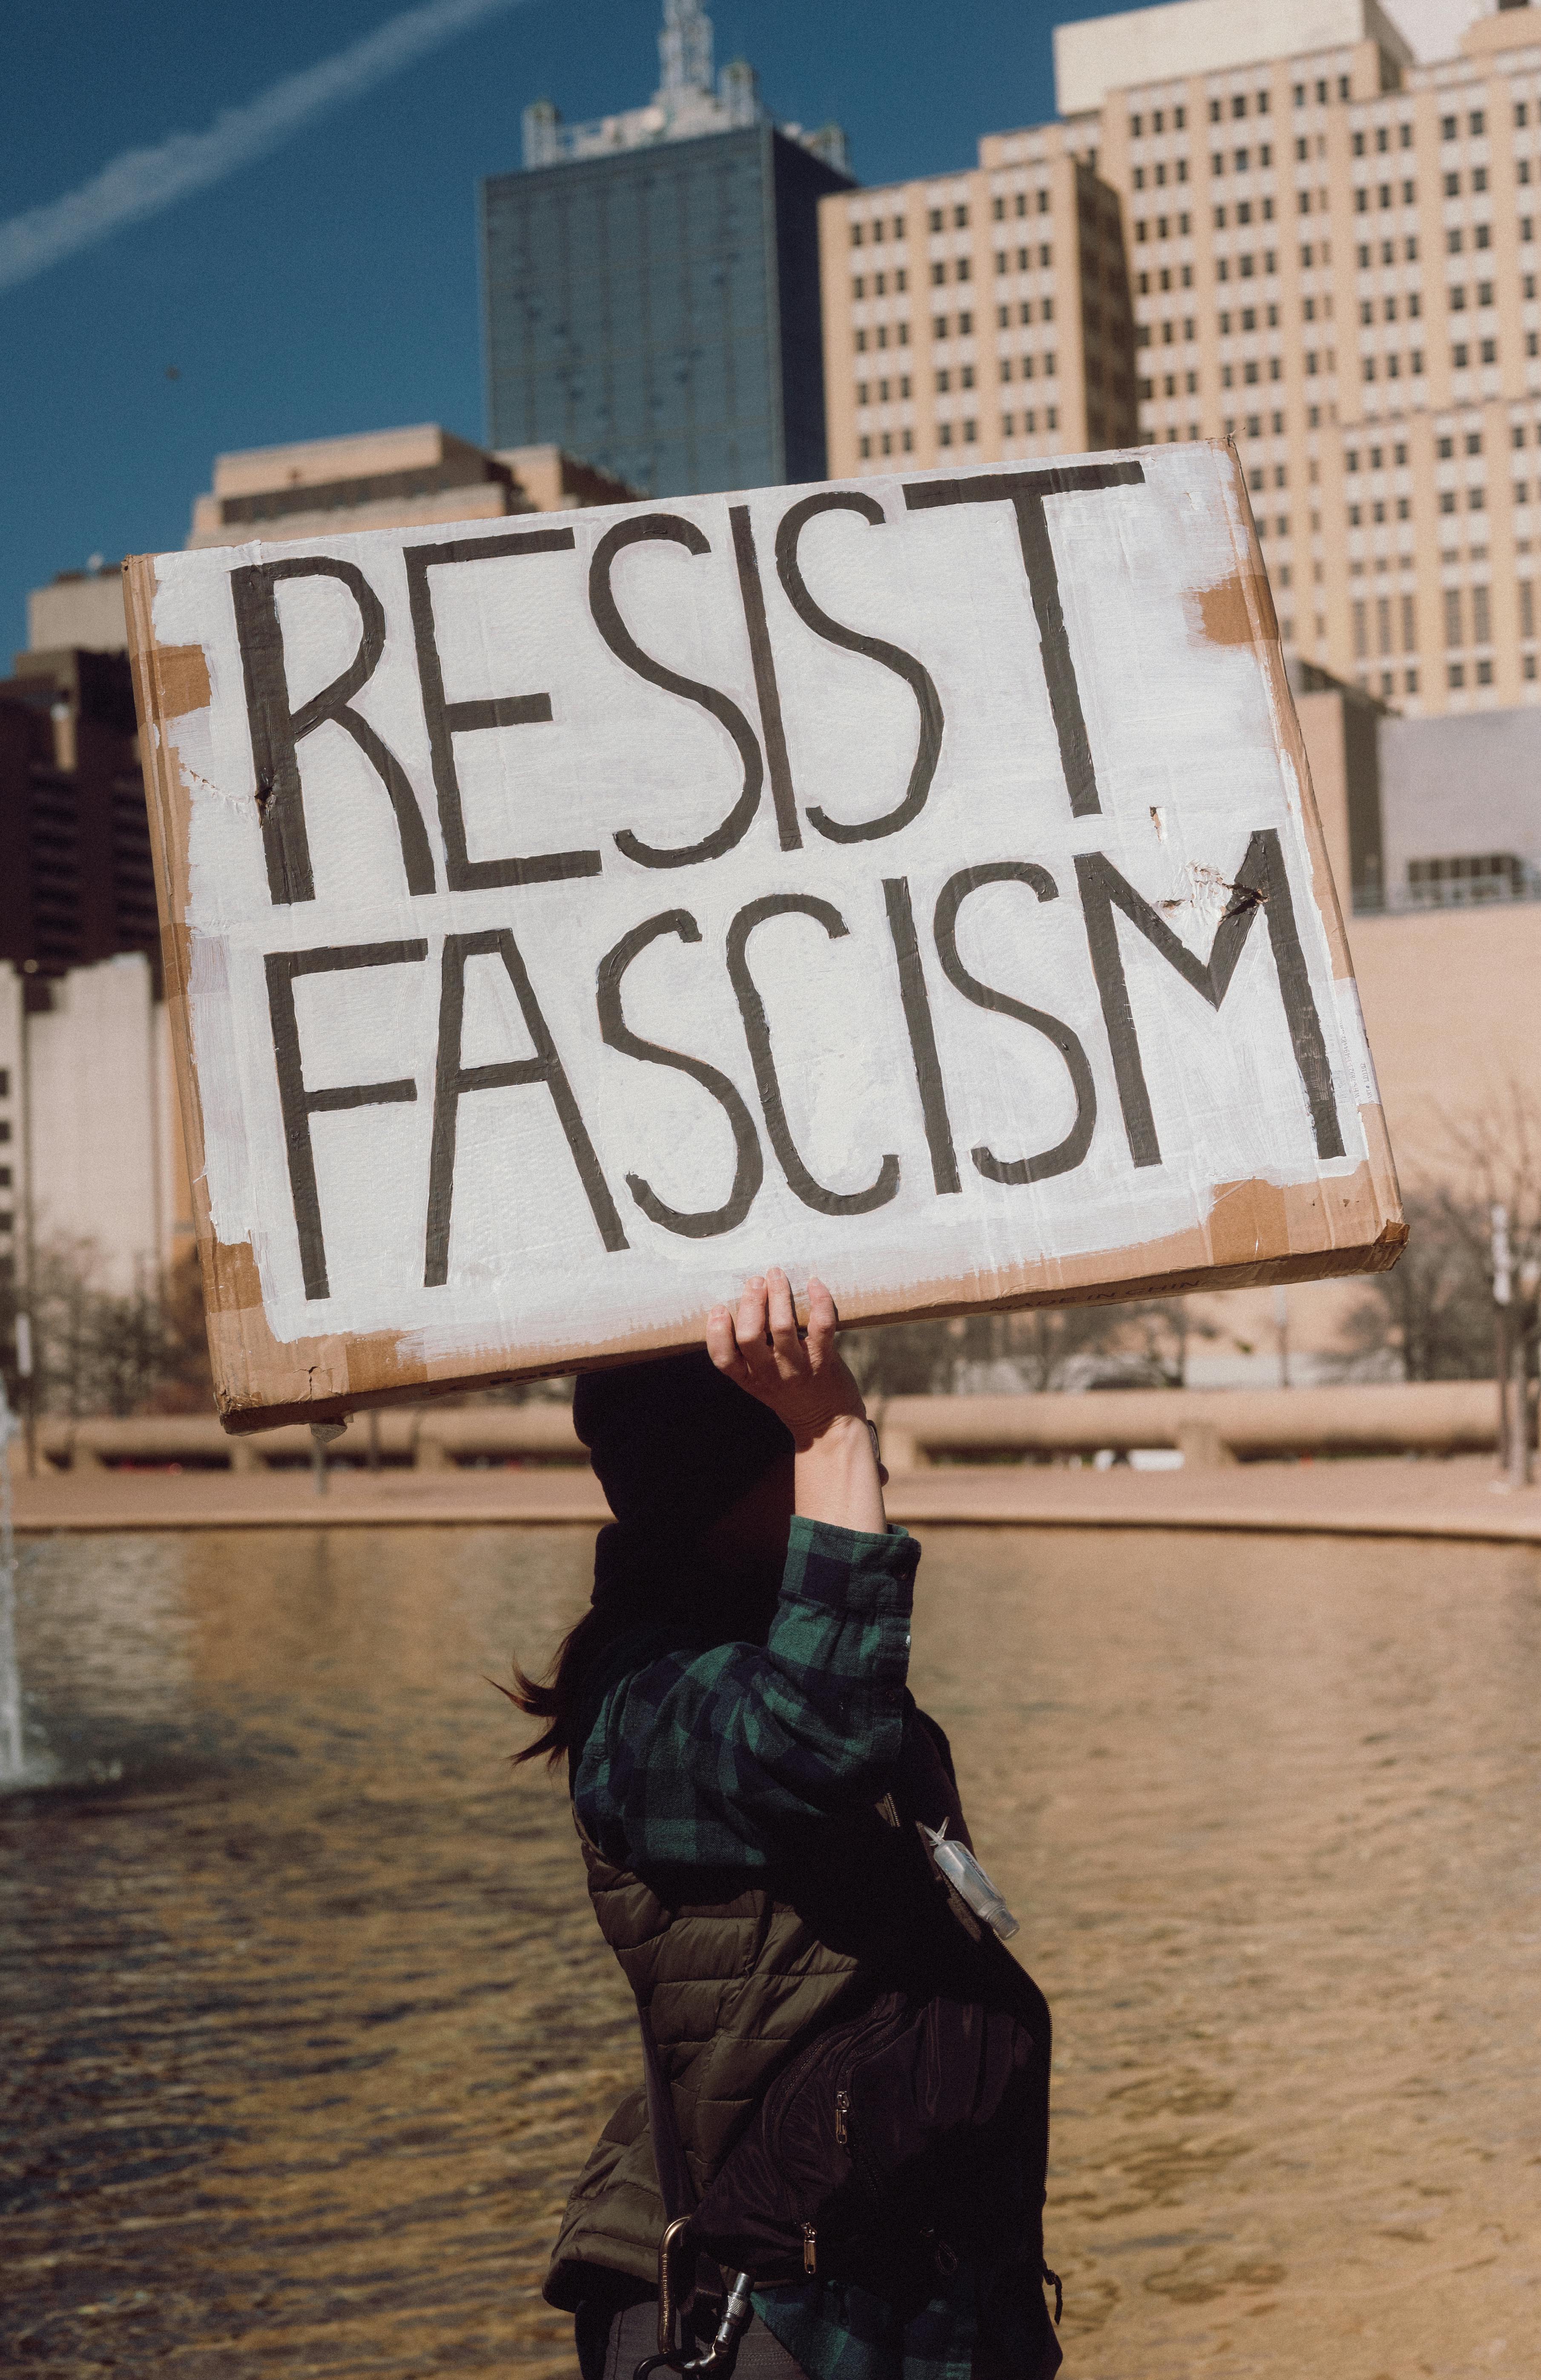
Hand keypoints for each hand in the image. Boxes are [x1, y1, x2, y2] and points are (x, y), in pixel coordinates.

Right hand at [706, 1269, 862, 1446]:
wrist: (828, 1422)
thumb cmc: (791, 1392)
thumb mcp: (761, 1380)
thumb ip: (750, 1354)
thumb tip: (744, 1303)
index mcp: (749, 1378)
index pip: (723, 1359)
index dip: (716, 1333)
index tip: (719, 1308)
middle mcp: (770, 1374)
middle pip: (749, 1336)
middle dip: (750, 1303)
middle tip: (755, 1281)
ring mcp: (797, 1368)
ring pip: (782, 1326)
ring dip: (778, 1294)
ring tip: (776, 1274)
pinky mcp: (824, 1361)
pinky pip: (821, 1326)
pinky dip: (819, 1300)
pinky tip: (813, 1283)